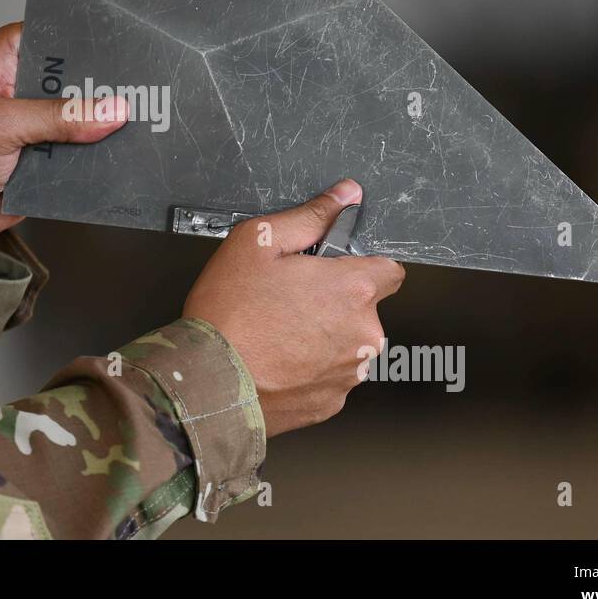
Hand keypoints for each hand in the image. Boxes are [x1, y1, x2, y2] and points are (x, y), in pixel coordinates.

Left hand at [0, 22, 127, 270]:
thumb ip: (56, 116)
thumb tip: (111, 110)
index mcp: (10, 58)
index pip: (59, 31)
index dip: (91, 36)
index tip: (129, 43)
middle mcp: (28, 84)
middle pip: (82, 74)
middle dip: (108, 84)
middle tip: (145, 88)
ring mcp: (43, 121)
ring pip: (89, 115)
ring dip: (110, 123)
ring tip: (148, 120)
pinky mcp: (53, 154)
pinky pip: (88, 150)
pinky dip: (103, 154)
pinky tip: (129, 152)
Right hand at [182, 179, 405, 436]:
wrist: (207, 382)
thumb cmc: (228, 314)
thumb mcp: (258, 241)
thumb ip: (310, 215)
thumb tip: (344, 196)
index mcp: (352, 288)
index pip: (390, 270)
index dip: (362, 265)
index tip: (336, 270)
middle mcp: (362, 333)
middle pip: (364, 308)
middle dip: (334, 301)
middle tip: (289, 299)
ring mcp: (348, 372)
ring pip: (347, 344)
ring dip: (323, 336)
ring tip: (277, 331)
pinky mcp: (330, 402)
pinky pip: (329, 376)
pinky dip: (309, 368)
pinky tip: (276, 358)